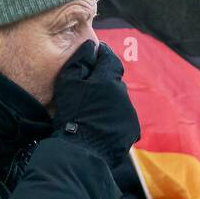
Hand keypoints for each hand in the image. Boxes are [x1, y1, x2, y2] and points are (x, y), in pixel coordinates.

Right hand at [51, 41, 140, 166]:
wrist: (81, 152)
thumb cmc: (71, 115)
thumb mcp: (68, 83)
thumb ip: (80, 60)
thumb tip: (91, 45)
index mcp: (108, 78)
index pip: (109, 58)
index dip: (101, 55)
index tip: (94, 57)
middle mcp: (123, 93)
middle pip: (115, 81)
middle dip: (104, 82)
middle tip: (88, 92)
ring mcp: (129, 113)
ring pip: (119, 101)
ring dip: (109, 103)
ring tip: (93, 114)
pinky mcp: (131, 130)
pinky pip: (123, 119)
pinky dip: (114, 120)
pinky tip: (100, 127)